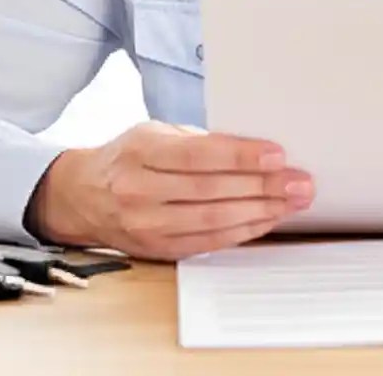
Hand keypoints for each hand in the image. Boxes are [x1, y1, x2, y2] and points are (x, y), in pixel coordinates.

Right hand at [26, 121, 313, 260]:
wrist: (82, 196)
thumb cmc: (129, 157)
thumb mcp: (155, 133)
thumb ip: (199, 141)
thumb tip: (255, 149)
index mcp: (141, 151)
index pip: (197, 155)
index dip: (240, 156)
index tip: (277, 154)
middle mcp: (139, 190)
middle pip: (211, 190)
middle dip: (262, 186)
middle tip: (299, 181)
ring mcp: (146, 225)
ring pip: (213, 220)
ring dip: (260, 211)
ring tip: (293, 201)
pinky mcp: (157, 249)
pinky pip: (208, 242)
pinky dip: (242, 231)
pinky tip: (267, 219)